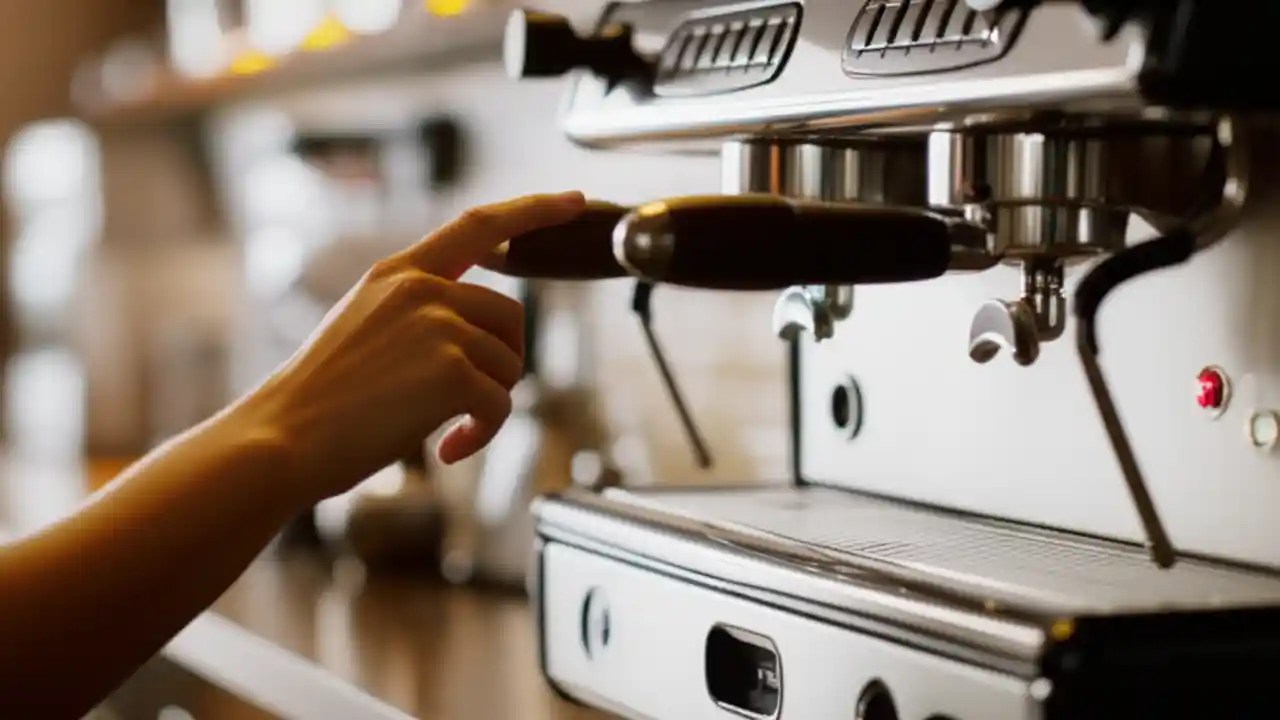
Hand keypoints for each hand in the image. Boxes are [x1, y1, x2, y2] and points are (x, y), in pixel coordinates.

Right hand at [233, 192, 586, 502]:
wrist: (280, 441)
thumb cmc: (318, 402)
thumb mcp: (362, 330)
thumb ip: (416, 316)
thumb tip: (480, 343)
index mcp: (397, 274)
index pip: (479, 226)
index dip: (533, 211)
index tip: (574, 200)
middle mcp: (421, 290)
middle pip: (510, 315)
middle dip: (503, 361)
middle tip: (467, 402)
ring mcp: (438, 326)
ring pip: (509, 364)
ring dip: (488, 404)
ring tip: (443, 429)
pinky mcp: (451, 372)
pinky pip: (500, 406)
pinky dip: (481, 435)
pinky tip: (446, 450)